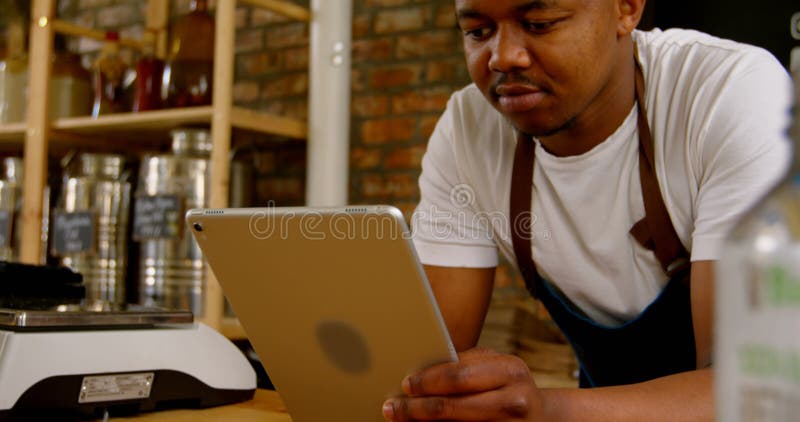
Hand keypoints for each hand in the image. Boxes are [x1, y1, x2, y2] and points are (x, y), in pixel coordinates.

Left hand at [382, 348, 544, 420]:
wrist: (546, 419)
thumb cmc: (510, 388)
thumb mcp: (498, 369)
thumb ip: (467, 366)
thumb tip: (420, 372)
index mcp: (510, 370)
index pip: (457, 376)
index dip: (426, 381)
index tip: (405, 385)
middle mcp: (514, 399)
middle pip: (451, 406)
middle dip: (415, 408)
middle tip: (392, 407)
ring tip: (401, 419)